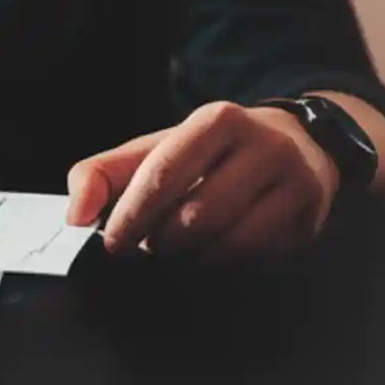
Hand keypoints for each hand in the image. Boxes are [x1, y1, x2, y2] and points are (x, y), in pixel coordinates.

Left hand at [66, 101, 339, 259]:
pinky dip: (221, 264)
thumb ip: (102, 174)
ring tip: (175, 252)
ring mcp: (295, 182)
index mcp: (217, 120)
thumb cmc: (209, 155)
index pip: (164, 173)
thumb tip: (74, 216)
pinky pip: (255, 257)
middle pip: (195, 215)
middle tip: (145, 248)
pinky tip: (208, 255)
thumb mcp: (154, 150)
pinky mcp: (310, 218)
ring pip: (228, 242)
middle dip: (160, 241)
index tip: (111, 241)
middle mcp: (263, 146)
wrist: (296, 145)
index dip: (132, 214)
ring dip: (189, 258)